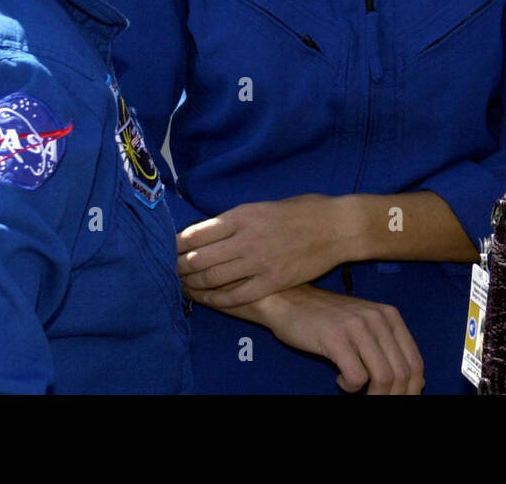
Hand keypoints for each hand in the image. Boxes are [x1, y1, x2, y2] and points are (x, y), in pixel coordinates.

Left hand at [176, 194, 351, 306]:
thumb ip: (238, 220)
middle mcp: (246, 239)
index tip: (169, 250)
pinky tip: (208, 299)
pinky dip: (217, 299)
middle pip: (199, 259)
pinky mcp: (272, 281)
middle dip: (179, 268)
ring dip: (193, 285)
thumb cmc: (303, 211)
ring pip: (213, 279)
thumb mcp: (264, 206)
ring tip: (184, 286)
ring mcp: (258, 262)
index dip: (177, 245)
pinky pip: (236, 296)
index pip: (196, 233)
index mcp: (242, 215)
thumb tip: (211, 230)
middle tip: (171, 272)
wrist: (337, 227)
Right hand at [189, 283, 423, 394]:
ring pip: (383, 377)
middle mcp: (378, 318)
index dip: (412, 389)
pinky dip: (351, 387)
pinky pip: (357, 377)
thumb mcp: (365, 325)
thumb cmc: (327, 318)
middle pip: (402, 373)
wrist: (289, 300)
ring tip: (361, 395)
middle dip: (394, 397)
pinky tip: (340, 379)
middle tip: (377, 402)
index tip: (402, 400)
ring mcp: (357, 327)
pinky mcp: (336, 338)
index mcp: (390, 316)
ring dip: (374, 396)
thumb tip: (419, 382)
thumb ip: (389, 348)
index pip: (415, 362)